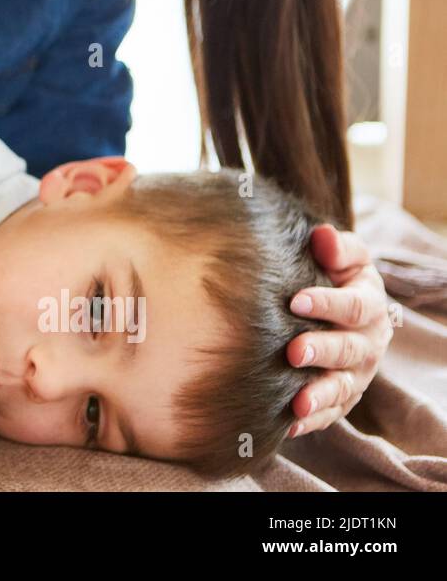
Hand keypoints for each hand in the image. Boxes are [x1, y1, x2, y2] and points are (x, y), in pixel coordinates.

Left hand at [286, 225, 392, 436]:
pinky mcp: (343, 399)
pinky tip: (290, 425)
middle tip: (294, 351)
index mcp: (371, 306)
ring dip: (320, 396)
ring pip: (342, 388)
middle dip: (323, 351)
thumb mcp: (343, 257)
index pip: (354, 306)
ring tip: (297, 403)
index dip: (327, 303)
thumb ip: (337, 247)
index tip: (295, 299)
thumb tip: (322, 236)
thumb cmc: (335, 277)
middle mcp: (368, 344)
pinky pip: (331, 414)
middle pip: (349, 350)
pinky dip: (312, 421)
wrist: (340, 310)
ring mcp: (357, 375)